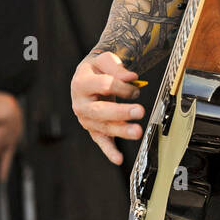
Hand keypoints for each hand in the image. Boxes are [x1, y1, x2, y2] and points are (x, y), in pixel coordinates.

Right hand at [70, 50, 143, 165]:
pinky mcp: (93, 129)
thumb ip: (117, 67)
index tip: (136, 86)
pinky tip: (119, 159)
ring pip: (103, 127)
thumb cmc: (98, 69)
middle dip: (121, 112)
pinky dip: (109, 151)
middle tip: (139, 111)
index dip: (123, 86)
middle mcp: (80, 103)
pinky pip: (101, 141)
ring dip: (121, 131)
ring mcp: (85, 119)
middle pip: (100, 110)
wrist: (89, 76)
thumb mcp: (105, 60)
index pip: (104, 85)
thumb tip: (132, 78)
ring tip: (138, 132)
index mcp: (81, 82)